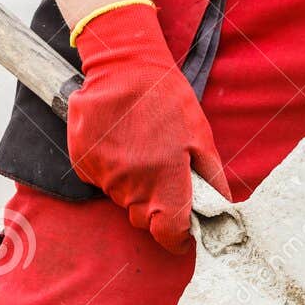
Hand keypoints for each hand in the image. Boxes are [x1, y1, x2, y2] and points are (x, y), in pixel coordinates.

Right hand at [67, 2, 228, 251]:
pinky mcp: (82, 163)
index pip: (168, 233)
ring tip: (141, 150)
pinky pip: (100, 181)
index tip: (183, 232)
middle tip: (164, 175)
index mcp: (164, 179)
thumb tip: (223, 210)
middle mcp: (130, 182)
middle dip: (157, 207)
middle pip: (143, 218)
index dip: (178, 237)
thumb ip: (211, 179)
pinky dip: (111, 171)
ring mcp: (102, 174)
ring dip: (133, 185)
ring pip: (121, 199)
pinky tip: (120, 143)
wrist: (123, 66)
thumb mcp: (201, 136)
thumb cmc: (167, 99)